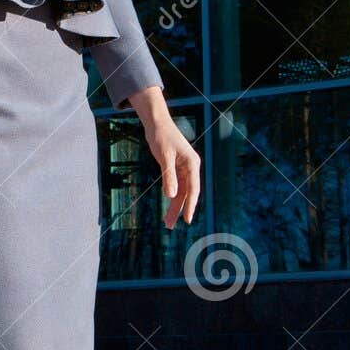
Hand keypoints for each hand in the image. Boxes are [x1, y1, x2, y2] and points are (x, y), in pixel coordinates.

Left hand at [128, 86, 200, 229]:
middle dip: (179, 210)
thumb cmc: (161, 136)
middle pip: (187, 193)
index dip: (191, 206)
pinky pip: (175, 185)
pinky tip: (167, 205)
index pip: (193, 189)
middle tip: (170, 226)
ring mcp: (184, 168)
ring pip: (181, 191)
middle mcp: (191, 167)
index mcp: (193, 164)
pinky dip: (171, 195)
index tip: (187, 220)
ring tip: (167, 222)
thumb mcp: (164, 156)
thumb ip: (168, 176)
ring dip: (174, 206)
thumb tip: (171, 196)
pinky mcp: (176, 167)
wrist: (157, 123)